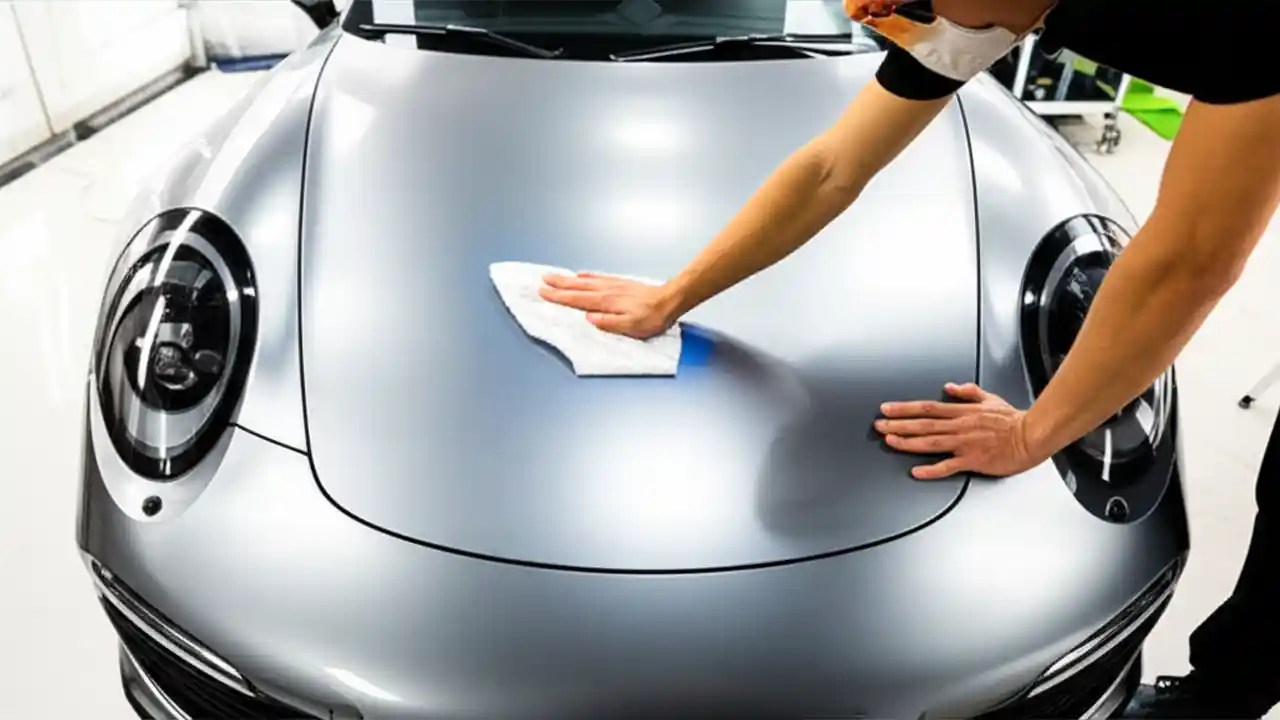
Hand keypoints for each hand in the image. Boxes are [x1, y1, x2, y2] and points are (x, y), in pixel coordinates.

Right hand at [539, 272, 680, 338]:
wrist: (669, 301)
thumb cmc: (651, 318)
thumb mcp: (631, 326)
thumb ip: (608, 322)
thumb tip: (589, 318)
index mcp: (606, 302)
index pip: (577, 299)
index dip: (559, 296)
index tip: (544, 293)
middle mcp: (606, 290)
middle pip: (577, 286)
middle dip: (559, 284)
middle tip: (542, 280)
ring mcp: (613, 285)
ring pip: (585, 280)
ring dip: (568, 278)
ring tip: (555, 275)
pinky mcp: (620, 283)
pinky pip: (599, 276)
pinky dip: (587, 275)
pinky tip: (581, 273)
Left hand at [874, 382, 1044, 479]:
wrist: (1032, 436)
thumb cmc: (1013, 420)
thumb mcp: (990, 398)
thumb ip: (968, 392)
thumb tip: (950, 387)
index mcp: (963, 412)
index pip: (928, 407)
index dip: (905, 408)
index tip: (888, 408)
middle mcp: (960, 426)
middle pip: (923, 423)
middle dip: (898, 424)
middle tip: (879, 425)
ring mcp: (965, 443)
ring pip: (930, 442)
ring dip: (908, 442)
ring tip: (890, 441)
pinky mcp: (973, 460)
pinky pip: (948, 465)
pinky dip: (932, 469)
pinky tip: (916, 471)